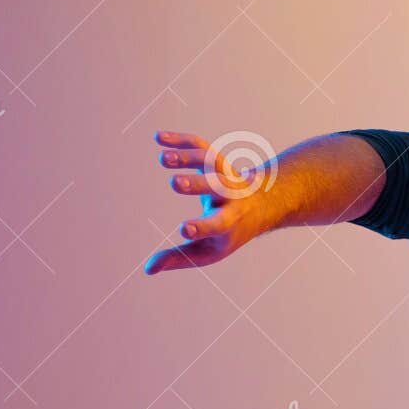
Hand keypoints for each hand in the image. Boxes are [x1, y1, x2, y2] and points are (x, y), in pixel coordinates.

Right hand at [144, 131, 272, 274]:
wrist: (261, 205)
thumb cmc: (228, 233)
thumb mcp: (208, 251)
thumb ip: (178, 259)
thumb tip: (147, 270)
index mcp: (230, 223)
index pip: (218, 225)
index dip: (202, 227)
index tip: (185, 229)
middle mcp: (230, 197)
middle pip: (216, 188)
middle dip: (198, 185)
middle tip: (175, 184)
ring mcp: (225, 175)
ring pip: (210, 162)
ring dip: (188, 157)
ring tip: (163, 158)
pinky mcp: (216, 160)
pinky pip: (200, 146)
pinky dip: (181, 140)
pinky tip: (158, 138)